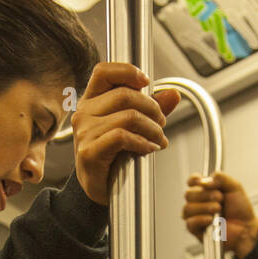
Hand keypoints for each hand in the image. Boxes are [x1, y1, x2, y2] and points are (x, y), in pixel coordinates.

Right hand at [72, 62, 181, 205]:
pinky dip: (142, 142)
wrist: (99, 187)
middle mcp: (83, 113)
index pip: (103, 72)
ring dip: (152, 128)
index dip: (127, 71)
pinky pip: (122, 137)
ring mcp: (84, 133)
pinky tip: (149, 148)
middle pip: (125, 95)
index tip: (146, 82)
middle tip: (162, 123)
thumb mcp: (133, 126)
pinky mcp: (89, 151)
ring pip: (128, 117)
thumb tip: (173, 94)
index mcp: (91, 101)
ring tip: (159, 139)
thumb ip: (151, 109)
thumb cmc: (113, 154)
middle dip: (152, 108)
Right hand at [182, 171, 257, 258]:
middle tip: (220, 198)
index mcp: (206, 190)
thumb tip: (204, 180)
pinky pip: (190, 223)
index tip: (200, 181)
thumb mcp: (235, 187)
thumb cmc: (241, 209)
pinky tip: (211, 220)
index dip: (193, 180)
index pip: (192, 182)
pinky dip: (200, 219)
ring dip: (204, 207)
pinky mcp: (196, 231)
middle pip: (188, 194)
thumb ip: (221, 178)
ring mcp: (196, 216)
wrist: (246, 227)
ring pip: (188, 208)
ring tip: (218, 209)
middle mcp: (199, 202)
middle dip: (204, 195)